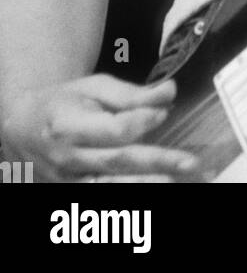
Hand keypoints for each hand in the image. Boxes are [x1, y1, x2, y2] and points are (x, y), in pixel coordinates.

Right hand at [0, 75, 199, 182]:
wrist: (22, 128)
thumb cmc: (63, 102)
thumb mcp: (93, 87)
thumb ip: (131, 93)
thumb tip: (169, 92)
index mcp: (69, 124)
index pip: (113, 129)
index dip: (142, 121)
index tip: (164, 111)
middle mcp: (68, 157)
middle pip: (118, 161)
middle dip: (156, 162)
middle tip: (189, 162)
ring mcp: (69, 179)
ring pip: (111, 185)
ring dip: (146, 185)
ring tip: (175, 181)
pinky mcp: (73, 191)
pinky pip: (104, 194)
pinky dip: (130, 191)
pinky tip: (154, 186)